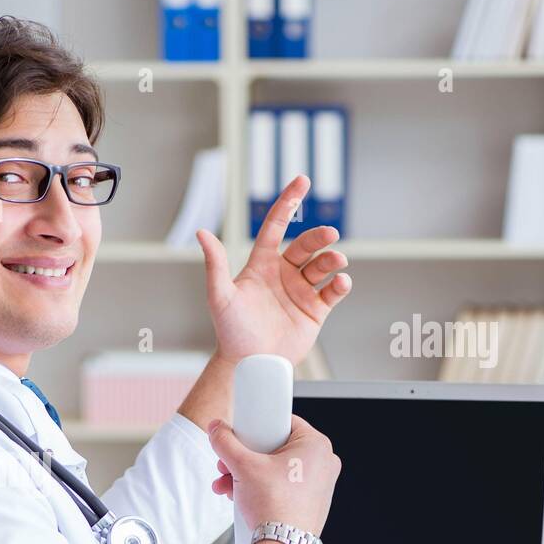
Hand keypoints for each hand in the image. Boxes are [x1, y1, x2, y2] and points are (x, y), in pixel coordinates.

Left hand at [196, 174, 351, 366]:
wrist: (250, 364)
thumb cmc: (231, 331)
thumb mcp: (220, 296)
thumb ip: (215, 264)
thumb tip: (201, 232)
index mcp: (261, 264)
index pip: (276, 226)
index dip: (288, 203)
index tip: (302, 180)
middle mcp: (283, 274)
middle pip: (306, 245)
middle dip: (319, 237)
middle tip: (330, 235)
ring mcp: (300, 290)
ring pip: (323, 266)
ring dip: (332, 260)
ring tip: (336, 263)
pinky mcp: (315, 309)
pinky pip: (333, 291)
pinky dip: (341, 284)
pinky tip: (341, 282)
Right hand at [209, 413, 339, 536]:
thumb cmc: (275, 507)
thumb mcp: (243, 466)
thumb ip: (226, 442)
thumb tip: (217, 429)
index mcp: (316, 445)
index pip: (282, 422)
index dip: (255, 428)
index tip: (241, 435)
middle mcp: (323, 463)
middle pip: (274, 449)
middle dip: (245, 458)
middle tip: (228, 464)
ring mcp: (318, 485)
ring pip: (275, 470)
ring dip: (246, 476)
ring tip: (228, 485)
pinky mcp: (310, 503)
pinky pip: (281, 486)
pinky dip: (260, 489)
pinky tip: (240, 497)